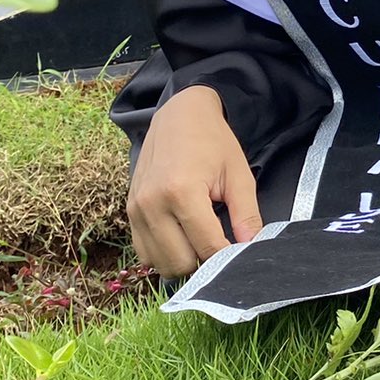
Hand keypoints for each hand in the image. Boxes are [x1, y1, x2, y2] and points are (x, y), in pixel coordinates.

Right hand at [127, 86, 263, 276]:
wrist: (179, 116)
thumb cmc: (212, 142)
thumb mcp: (239, 174)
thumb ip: (247, 215)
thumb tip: (251, 248)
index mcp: (182, 191)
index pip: (207, 248)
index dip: (227, 257)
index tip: (239, 253)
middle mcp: (152, 203)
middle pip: (181, 263)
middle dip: (204, 261)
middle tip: (219, 242)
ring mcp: (136, 209)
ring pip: (160, 263)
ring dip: (183, 260)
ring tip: (200, 238)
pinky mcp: (129, 211)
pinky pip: (144, 252)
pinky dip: (164, 253)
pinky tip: (181, 236)